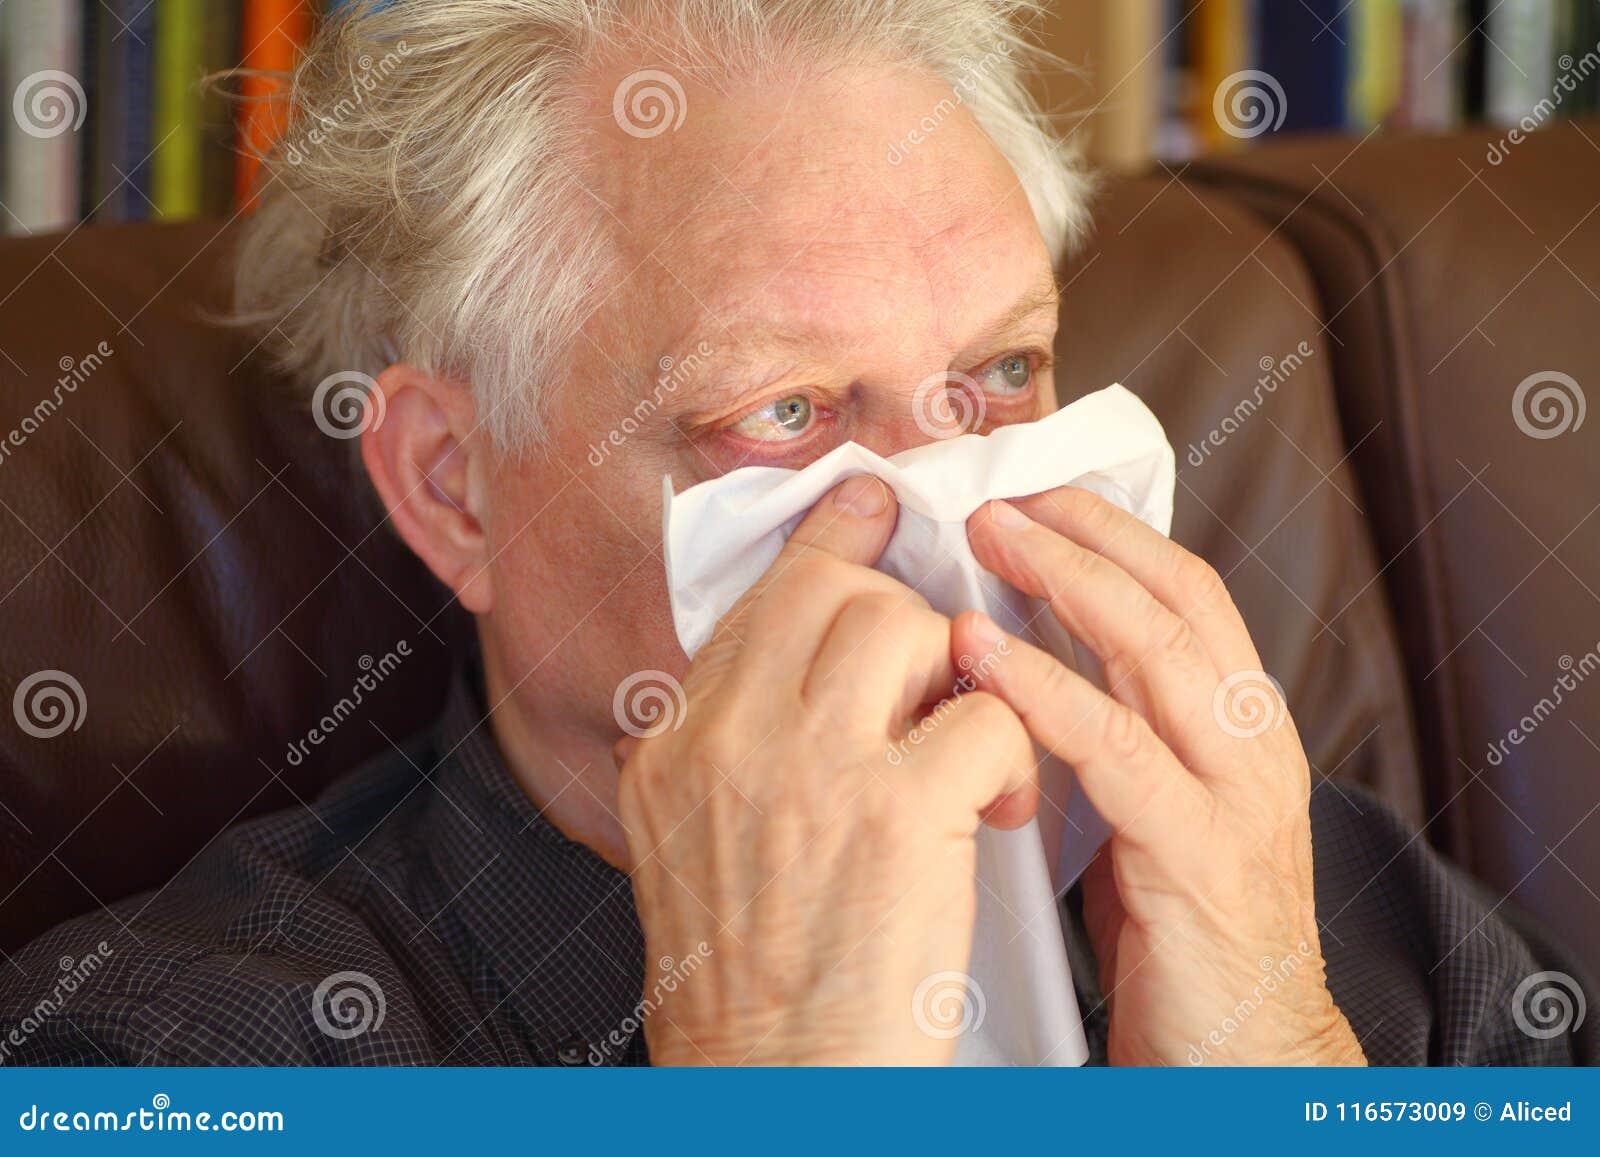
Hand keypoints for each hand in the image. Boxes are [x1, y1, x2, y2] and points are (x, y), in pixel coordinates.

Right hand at [618, 476, 1037, 1064]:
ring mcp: (809, 768)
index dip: (828, 540)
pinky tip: (993, 816)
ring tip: (963, 753)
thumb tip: (765, 668)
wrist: (778, 1091)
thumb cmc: (750, 986)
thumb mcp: (683, 844)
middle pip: (836, 591)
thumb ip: (717, 747)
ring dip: (958, 677)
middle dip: (904, 612)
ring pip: (908, 627)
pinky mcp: (896, 813)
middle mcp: (728, 737)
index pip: (760, 596)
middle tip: (940, 673)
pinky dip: (1008, 756)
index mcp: (676, 742)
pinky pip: (983, 712)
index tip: (871, 501)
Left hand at [949, 488, 1364, 1066]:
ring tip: (991, 540)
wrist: (1247, 1059)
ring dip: (1064, 583)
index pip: (1186, 595)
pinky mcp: (1198, 857)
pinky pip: (1115, 750)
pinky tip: (982, 656)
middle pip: (1174, 599)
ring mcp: (1234, 798)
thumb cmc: (1182, 938)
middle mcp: (1251, 746)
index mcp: (1242, 729)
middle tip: (1001, 496)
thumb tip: (1025, 662)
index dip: (1113, 534)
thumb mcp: (1153, 812)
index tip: (1038, 495)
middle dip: (1085, 535)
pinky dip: (1042, 691)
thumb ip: (1115, 736)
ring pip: (1154, 652)